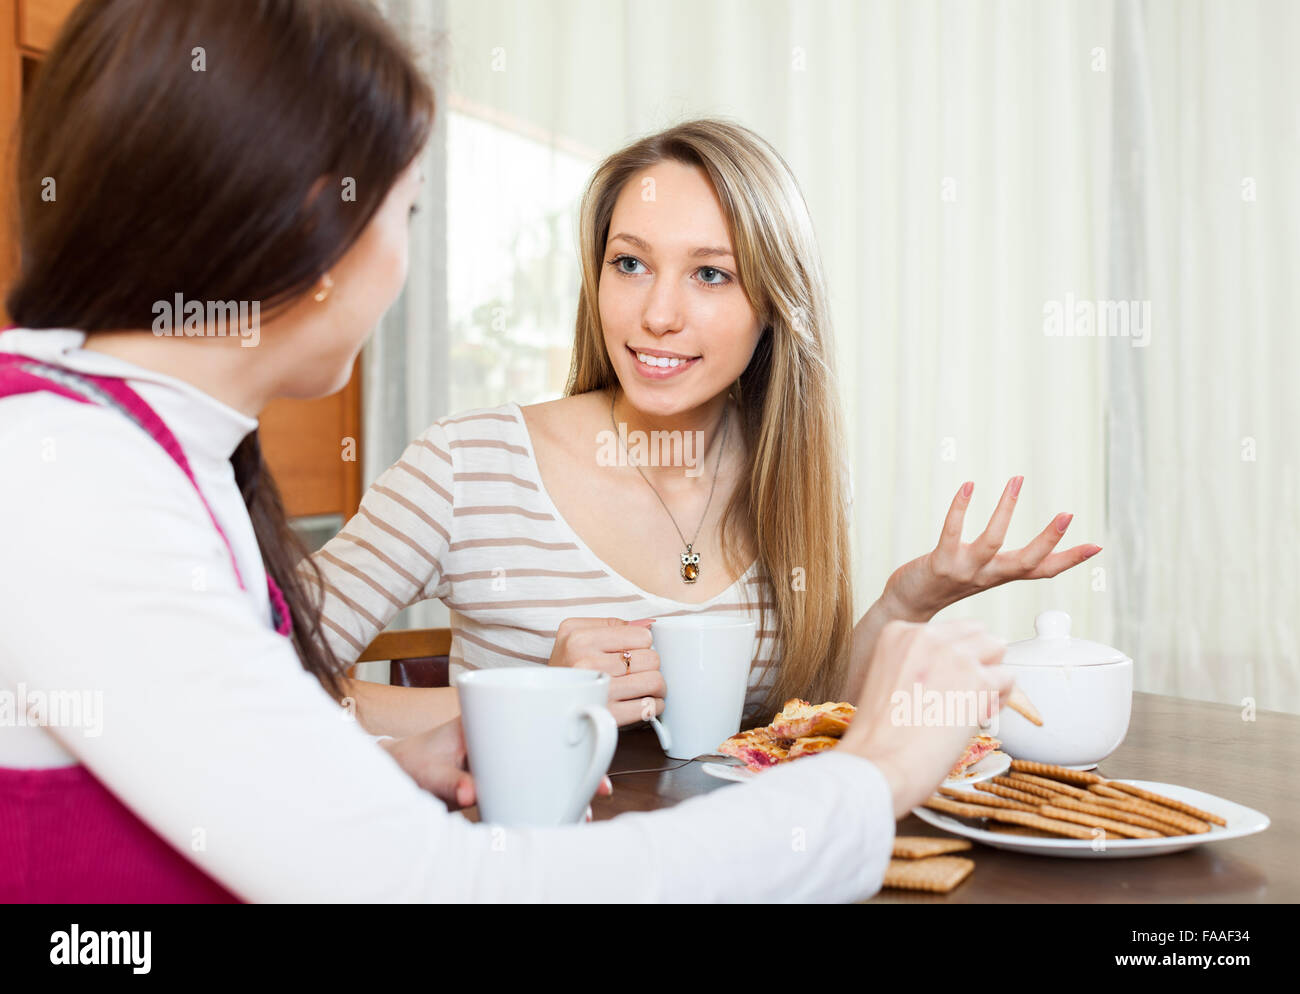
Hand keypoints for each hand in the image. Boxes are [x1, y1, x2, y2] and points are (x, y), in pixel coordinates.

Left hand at [382, 722, 614, 819]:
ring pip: (547, 765)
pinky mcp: (501, 777)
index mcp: (489, 717)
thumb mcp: (428, 772)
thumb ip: (449, 783)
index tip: (590, 748)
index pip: (538, 712)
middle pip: (552, 742)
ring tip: (584, 808)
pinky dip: (550, 795)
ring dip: (568, 783)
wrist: (396, 770)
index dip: (570, 728)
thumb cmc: (411, 761)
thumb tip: (472, 793)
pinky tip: (562, 813)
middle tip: (600, 787)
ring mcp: (505, 755)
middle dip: (580, 764)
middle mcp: (503, 733)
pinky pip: (533, 782)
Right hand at [549, 617, 665, 726]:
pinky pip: (647, 708)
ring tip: (650, 686)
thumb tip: (648, 625)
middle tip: (644, 670)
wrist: (545, 700)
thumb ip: (611, 625)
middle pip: (651, 659)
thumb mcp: (574, 633)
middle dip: (652, 665)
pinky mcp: (606, 716)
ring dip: (658, 686)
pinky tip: (646, 702)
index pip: (641, 635)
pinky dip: (654, 705)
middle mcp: (587, 663)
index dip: (644, 643)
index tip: (635, 651)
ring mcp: (597, 691)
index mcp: (579, 638)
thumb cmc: (566, 665)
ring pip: (654, 682)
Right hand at [839, 618, 1015, 818]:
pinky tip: (977, 719)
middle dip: (977, 660)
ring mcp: (955, 656)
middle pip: (977, 633)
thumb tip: (949, 668)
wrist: (878, 765)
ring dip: (991, 677)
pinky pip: (1008, 679)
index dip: (953, 659)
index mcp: (899, 633)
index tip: (943, 684)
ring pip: (997, 650)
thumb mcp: (885, 679)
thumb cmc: (878, 736)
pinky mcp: (979, 681)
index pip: (949, 630)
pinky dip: (998, 701)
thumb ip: (914, 663)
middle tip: (962, 694)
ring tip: (971, 707)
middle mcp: (927, 636)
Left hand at [887, 477, 1100, 618]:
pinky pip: (951, 533)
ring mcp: (964, 571)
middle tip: (1068, 514)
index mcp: (1000, 576)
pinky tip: (968, 486)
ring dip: (1005, 510)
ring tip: (1017, 480)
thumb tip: (1031, 553)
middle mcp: (987, 576)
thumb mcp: (982, 574)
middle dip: (1049, 539)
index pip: (1043, 570)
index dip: (1069, 560)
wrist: (907, 605)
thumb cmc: (945, 584)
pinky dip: (960, 509)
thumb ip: (1005, 563)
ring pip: (991, 542)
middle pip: (1026, 561)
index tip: (1097, 546)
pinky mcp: (940, 563)